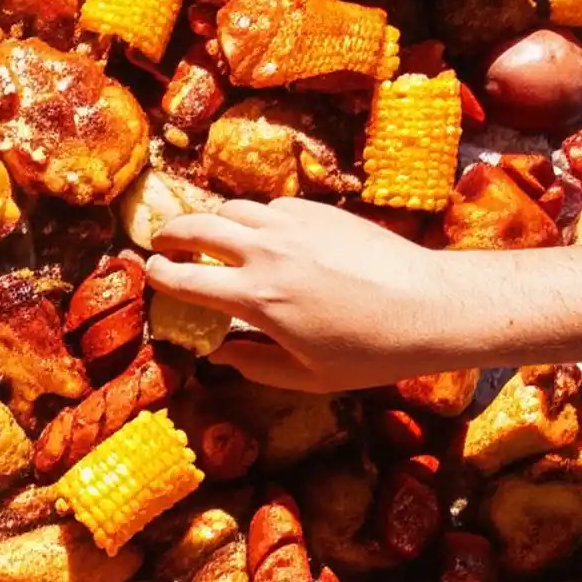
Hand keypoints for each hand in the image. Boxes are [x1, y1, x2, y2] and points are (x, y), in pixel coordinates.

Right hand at [147, 198, 457, 392]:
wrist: (431, 306)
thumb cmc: (371, 352)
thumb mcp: (308, 376)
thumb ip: (254, 365)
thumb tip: (219, 353)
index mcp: (256, 298)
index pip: (186, 278)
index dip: (160, 276)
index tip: (150, 275)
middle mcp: (266, 251)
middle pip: (198, 227)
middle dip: (171, 234)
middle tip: (162, 243)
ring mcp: (294, 224)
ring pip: (234, 209)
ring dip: (212, 221)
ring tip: (208, 234)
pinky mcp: (320, 210)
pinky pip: (271, 205)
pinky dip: (255, 217)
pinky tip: (262, 233)